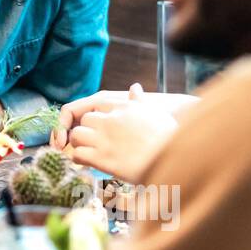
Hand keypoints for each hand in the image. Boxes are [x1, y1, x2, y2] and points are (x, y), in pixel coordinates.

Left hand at [66, 87, 180, 181]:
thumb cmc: (168, 138)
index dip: (97, 118)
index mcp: (123, 107)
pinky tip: (88, 162)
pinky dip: (79, 159)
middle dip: (87, 130)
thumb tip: (134, 87)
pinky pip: (78, 154)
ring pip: (76, 135)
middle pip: (84, 119)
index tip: (101, 128)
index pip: (97, 105)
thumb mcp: (154, 113)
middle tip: (94, 142)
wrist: (174, 161)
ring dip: (80, 143)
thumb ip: (140, 100)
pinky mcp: (102, 158)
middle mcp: (111, 120)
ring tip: (90, 151)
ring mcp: (105, 139)